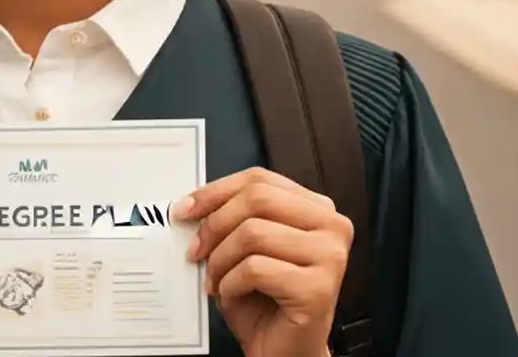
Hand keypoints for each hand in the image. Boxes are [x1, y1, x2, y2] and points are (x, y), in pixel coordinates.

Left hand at [172, 167, 351, 356]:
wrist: (285, 351)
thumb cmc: (265, 300)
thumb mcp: (246, 247)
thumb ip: (231, 217)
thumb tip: (189, 203)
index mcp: (317, 208)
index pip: (260, 179)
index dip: (216, 191)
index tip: (185, 208)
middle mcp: (332, 227)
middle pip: (257, 199)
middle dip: (215, 225)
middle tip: (197, 251)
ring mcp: (330, 257)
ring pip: (252, 233)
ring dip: (220, 260)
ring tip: (216, 280)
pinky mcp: (318, 289)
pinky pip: (255, 269)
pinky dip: (231, 283)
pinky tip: (233, 294)